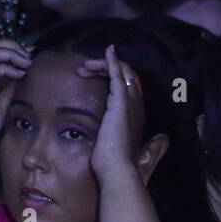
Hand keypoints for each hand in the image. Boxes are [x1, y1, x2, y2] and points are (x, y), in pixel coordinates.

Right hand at [0, 40, 31, 174]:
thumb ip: (7, 91)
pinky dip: (8, 68)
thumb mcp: (0, 107)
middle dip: (14, 45)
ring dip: (12, 53)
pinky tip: (20, 74)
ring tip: (26, 63)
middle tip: (29, 56)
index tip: (31, 54)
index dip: (14, 49)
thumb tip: (19, 77)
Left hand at [76, 45, 144, 183]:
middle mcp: (136, 105)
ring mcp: (129, 102)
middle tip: (84, 70)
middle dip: (104, 68)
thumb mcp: (108, 140)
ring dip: (103, 64)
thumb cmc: (110, 161)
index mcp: (133, 113)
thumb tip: (100, 132)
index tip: (90, 76)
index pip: (127, 85)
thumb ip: (108, 130)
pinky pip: (118, 75)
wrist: (116, 169)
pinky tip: (106, 52)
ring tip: (84, 67)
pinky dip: (112, 62)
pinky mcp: (121, 102)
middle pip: (126, 75)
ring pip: (122, 72)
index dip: (111, 75)